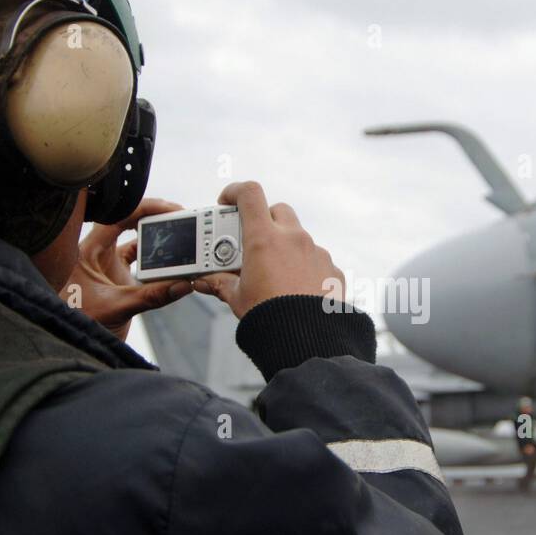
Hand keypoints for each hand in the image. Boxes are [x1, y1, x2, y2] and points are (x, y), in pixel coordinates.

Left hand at [65, 197, 193, 340]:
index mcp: (89, 251)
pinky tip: (169, 259)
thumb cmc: (80, 324)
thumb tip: (182, 285)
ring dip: (155, 237)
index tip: (168, 209)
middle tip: (179, 215)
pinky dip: (155, 259)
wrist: (72, 345)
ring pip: (134, 241)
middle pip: (128, 222)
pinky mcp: (115, 278)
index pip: (117, 217)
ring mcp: (106, 265)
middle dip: (154, 216)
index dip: (144, 208)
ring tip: (177, 232)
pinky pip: (139, 260)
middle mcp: (97, 253)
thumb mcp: (118, 308)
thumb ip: (152, 296)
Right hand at [193, 181, 343, 318]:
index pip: (249, 194)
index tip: (226, 202)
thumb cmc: (270, 318)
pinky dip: (304, 266)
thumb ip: (219, 282)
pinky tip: (295, 288)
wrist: (308, 342)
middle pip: (277, 210)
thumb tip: (203, 280)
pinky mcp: (332, 269)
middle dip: (263, 220)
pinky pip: (316, 259)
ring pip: (298, 236)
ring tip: (272, 272)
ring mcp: (316, 252)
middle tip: (249, 241)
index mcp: (265, 238)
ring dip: (284, 246)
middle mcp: (293, 238)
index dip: (235, 192)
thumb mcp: (237, 298)